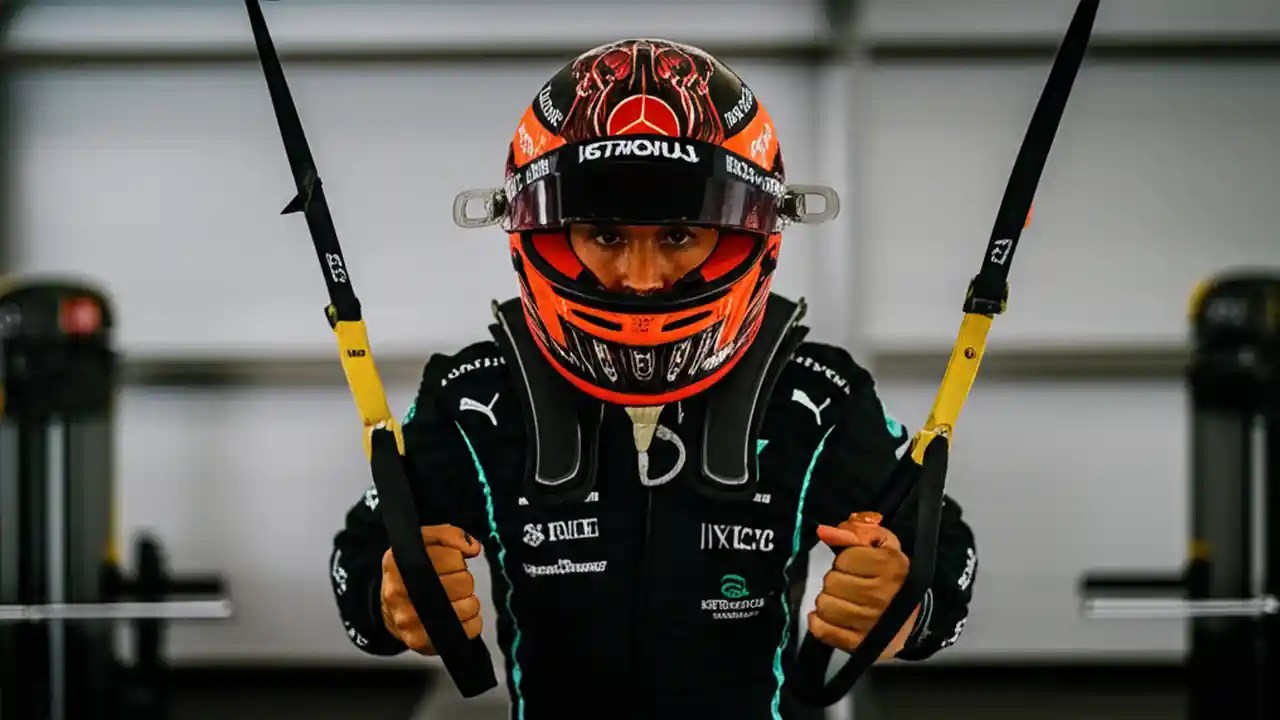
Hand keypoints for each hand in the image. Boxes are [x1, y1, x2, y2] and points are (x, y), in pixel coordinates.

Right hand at [380, 524, 482, 654]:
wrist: (389, 608)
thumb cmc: (411, 573)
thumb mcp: (424, 543)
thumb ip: (449, 536)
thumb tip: (473, 547)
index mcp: (398, 562)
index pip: (452, 557)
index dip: (457, 559)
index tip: (450, 564)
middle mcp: (400, 592)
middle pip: (463, 582)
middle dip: (463, 580)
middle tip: (451, 583)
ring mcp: (409, 620)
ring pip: (468, 606)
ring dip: (468, 601)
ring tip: (453, 600)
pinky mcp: (422, 642)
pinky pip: (467, 630)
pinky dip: (471, 622)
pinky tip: (456, 617)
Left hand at [809, 511, 918, 657]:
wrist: (909, 620)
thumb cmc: (893, 579)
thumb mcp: (883, 546)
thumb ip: (856, 532)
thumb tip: (824, 531)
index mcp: (891, 569)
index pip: (845, 558)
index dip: (846, 559)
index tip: (858, 565)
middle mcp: (881, 597)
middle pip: (831, 581)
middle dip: (837, 579)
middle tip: (852, 584)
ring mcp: (868, 623)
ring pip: (824, 604)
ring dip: (830, 601)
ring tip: (846, 600)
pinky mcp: (857, 644)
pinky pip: (821, 629)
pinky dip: (821, 622)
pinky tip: (835, 617)